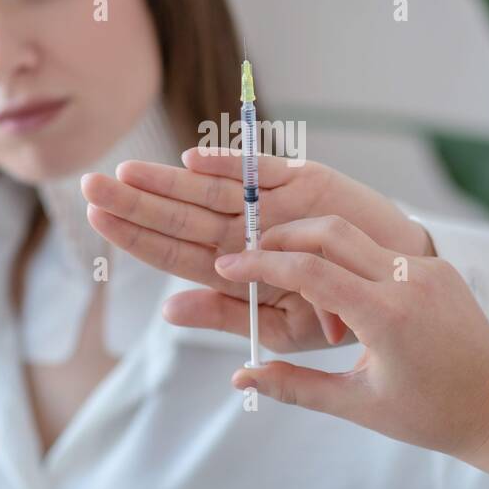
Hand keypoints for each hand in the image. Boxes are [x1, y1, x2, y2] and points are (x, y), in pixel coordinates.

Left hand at [81, 150, 433, 351]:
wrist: (398, 283)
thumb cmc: (338, 309)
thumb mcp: (281, 326)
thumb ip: (227, 315)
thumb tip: (168, 311)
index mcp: (233, 267)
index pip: (173, 251)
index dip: (135, 235)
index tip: (95, 219)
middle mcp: (244, 231)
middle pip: (181, 216)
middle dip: (135, 202)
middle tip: (89, 185)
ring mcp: (271, 206)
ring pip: (210, 191)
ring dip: (169, 182)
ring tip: (127, 173)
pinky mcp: (304, 183)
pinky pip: (262, 173)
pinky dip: (231, 167)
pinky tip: (194, 162)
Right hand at [214, 214, 488, 460]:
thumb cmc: (430, 414)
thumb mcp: (356, 405)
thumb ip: (294, 386)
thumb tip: (240, 377)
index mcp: (386, 315)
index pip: (309, 271)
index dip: (261, 265)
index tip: (227, 266)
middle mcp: (408, 280)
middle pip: (329, 232)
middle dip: (282, 237)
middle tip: (251, 257)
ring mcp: (427, 268)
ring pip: (354, 236)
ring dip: (314, 247)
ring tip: (295, 283)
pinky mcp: (437, 267)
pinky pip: (381, 250)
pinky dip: (348, 260)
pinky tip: (338, 293)